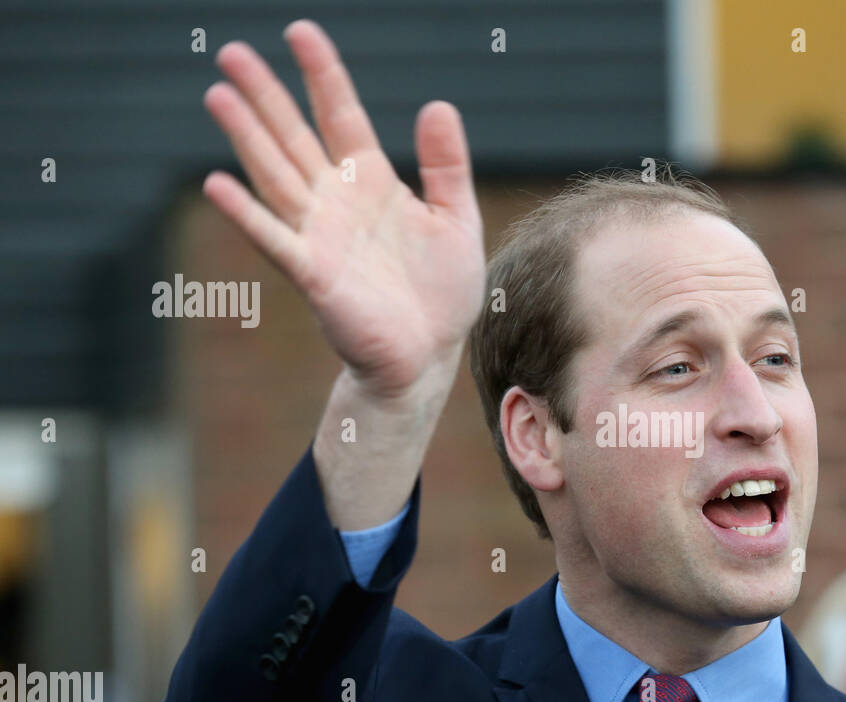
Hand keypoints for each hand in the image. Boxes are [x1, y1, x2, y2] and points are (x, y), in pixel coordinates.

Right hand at [202, 20, 485, 399]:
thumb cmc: (442, 292)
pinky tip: (217, 184)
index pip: (341, 116)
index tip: (300, 32)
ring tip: (218, 94)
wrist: (431, 354)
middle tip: (230, 51)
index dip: (322, 75)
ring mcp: (320, 236)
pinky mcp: (313, 275)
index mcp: (373, 183)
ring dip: (246, 138)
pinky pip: (276, 239)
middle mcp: (337, 202)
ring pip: (276, 175)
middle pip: (293, 137)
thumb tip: (438, 104)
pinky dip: (247, 214)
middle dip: (265, 95)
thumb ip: (446, 165)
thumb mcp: (457, 219)